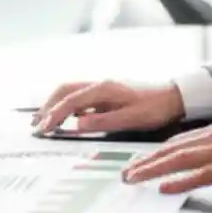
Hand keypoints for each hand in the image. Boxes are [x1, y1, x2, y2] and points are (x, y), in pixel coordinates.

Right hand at [33, 80, 184, 134]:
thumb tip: (77, 124)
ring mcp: (102, 87)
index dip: (55, 115)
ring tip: (44, 120)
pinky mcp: (106, 93)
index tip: (44, 128)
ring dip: (55, 104)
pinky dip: (66, 105)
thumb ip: (103, 122)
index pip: (71, 101)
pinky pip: (80, 96)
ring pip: (70, 91)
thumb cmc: (155, 107)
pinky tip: (65, 117)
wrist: (174, 97)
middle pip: (64, 90)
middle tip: (37, 124)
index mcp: (104, 89)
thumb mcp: (131, 119)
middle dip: (47, 106)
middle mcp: (100, 84)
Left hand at [122, 123, 211, 193]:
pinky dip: (181, 180)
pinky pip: (201, 175)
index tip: (136, 162)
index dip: (153, 153)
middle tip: (126, 173)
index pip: (175, 142)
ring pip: (179, 159)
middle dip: (145, 161)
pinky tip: (166, 187)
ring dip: (154, 170)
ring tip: (136, 179)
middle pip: (171, 150)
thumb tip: (196, 166)